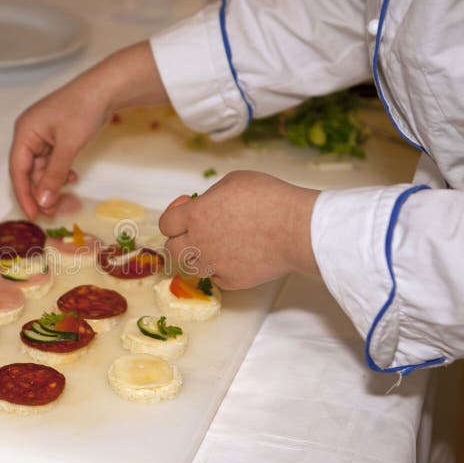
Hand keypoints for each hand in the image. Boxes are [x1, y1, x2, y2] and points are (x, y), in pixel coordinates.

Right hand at [9, 41, 168, 218]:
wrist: (106, 88)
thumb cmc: (83, 110)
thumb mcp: (68, 146)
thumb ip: (54, 175)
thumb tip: (43, 201)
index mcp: (25, 132)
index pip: (17, 169)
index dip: (24, 194)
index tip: (33, 215)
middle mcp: (29, 133)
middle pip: (28, 171)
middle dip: (39, 192)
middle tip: (51, 212)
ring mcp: (42, 134)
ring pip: (41, 168)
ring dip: (52, 184)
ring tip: (65, 198)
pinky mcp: (56, 136)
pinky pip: (52, 161)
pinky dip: (60, 172)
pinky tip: (72, 179)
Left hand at [159, 171, 319, 288]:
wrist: (297, 228)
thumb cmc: (269, 198)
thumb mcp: (233, 182)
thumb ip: (210, 197)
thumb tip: (205, 206)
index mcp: (195, 216)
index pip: (166, 223)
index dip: (174, 216)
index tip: (187, 209)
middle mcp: (199, 243)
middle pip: (171, 249)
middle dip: (181, 238)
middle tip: (198, 231)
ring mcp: (214, 264)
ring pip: (191, 267)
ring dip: (199, 255)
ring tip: (218, 244)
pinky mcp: (232, 280)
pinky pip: (216, 277)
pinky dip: (221, 268)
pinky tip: (235, 256)